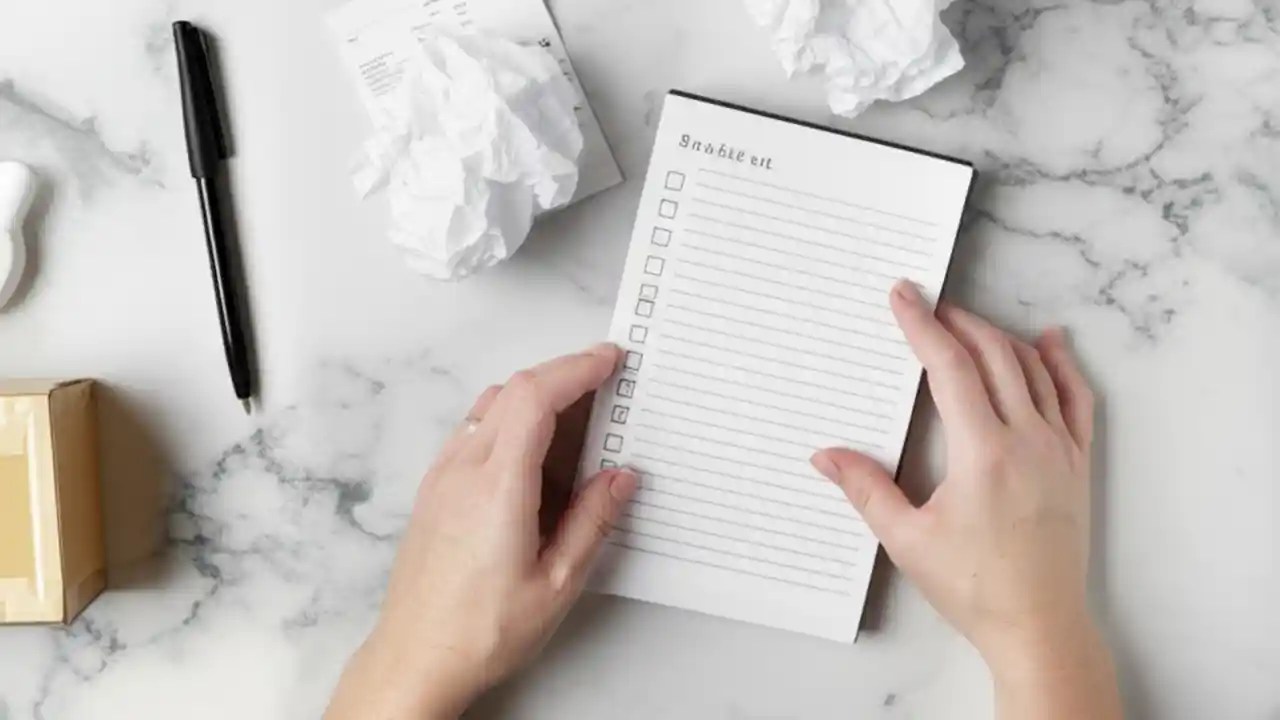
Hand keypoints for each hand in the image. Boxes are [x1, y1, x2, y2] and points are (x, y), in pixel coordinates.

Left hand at [326, 344, 636, 719]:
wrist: (415, 659)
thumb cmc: (479, 632)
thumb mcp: (557, 583)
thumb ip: (593, 521)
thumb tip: (621, 478)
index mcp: (497, 487)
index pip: (535, 397)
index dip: (576, 368)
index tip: (609, 360)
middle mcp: (463, 470)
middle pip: (512, 389)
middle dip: (562, 373)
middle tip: (606, 380)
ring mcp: (442, 476)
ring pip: (490, 405)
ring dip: (534, 395)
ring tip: (578, 416)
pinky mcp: (434, 489)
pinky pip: (474, 430)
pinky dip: (510, 418)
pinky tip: (535, 450)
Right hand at [812, 282, 1120, 718]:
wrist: (1039, 625)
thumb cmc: (974, 587)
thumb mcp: (908, 541)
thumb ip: (866, 490)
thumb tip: (825, 456)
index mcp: (983, 454)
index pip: (950, 368)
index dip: (922, 327)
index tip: (904, 297)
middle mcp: (1027, 441)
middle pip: (993, 355)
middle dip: (958, 322)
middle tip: (928, 305)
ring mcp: (1058, 449)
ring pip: (1033, 369)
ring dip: (998, 336)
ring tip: (967, 322)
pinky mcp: (1076, 463)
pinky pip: (1076, 397)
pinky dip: (1061, 362)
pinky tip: (1050, 341)